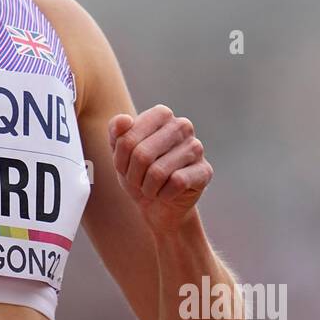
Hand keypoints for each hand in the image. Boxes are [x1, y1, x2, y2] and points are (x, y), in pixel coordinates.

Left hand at [108, 105, 212, 233]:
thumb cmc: (138, 171)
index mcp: (160, 114)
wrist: (158, 204)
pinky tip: (167, 193)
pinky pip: (177, 183)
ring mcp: (196, 147)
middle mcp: (182, 125)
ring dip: (148, 188)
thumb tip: (125, 120)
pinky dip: (164, 194)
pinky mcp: (204, 170)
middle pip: (142, 155)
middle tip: (138, 181)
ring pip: (158, 172)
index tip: (125, 167)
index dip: (120, 160)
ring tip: (151, 188)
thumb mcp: (119, 151)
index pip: (127, 139)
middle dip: (133, 176)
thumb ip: (115, 131)